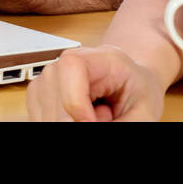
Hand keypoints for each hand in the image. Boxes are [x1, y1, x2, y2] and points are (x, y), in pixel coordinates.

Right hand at [25, 45, 165, 120]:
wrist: (132, 88)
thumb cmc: (139, 95)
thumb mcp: (143, 113)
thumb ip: (121, 124)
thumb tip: (86, 125)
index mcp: (102, 58)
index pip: (71, 66)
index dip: (76, 101)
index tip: (90, 122)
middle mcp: (69, 62)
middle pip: (57, 99)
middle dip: (78, 123)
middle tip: (106, 117)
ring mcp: (50, 78)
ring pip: (46, 115)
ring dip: (70, 124)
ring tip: (94, 116)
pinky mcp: (39, 96)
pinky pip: (42, 121)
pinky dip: (59, 125)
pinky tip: (79, 119)